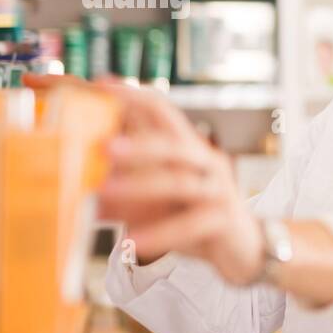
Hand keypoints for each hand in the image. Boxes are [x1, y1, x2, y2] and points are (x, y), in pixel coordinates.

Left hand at [93, 81, 264, 285]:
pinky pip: (189, 224)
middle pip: (173, 145)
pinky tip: (134, 241)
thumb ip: (136, 182)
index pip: (164, 111)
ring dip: (138, 186)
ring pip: (179, 182)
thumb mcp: (165, 195)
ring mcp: (218, 190)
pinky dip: (159, 233)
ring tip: (102, 194)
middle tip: (102, 147)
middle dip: (137, 144)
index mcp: (191, 148)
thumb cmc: (198, 216)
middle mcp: (208, 162)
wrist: (244, 247)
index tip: (100, 85)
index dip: (133, 96)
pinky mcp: (224, 219)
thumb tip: (88, 181)